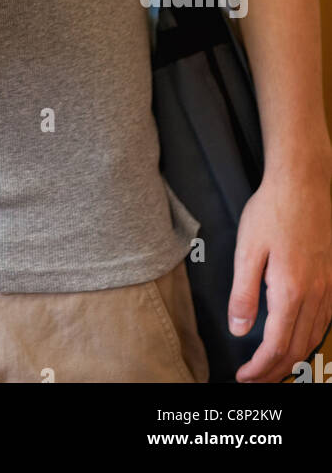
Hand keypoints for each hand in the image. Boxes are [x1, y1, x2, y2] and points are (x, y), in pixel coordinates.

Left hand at [228, 165, 331, 381]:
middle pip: (297, 349)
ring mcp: (328, 286)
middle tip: (255, 380)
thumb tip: (239, 330)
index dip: (259, 368)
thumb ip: (243, 293)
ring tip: (272, 366)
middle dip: (275, 371)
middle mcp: (314, 294)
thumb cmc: (273, 210)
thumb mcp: (247, 250)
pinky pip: (324, 320)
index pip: (276, 346)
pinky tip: (297, 336)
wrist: (303, 182)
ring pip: (314, 337)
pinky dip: (309, 338)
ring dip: (293, 358)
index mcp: (290, 291)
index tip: (243, 376)